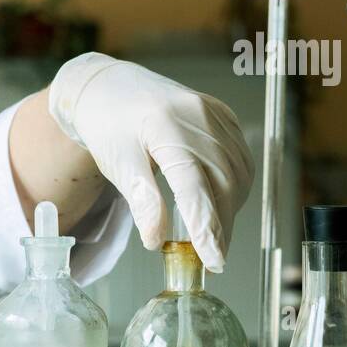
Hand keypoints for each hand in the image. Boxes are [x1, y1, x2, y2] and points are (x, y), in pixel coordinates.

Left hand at [48, 53, 253, 271]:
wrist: (109, 87)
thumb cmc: (108, 125)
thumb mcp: (116, 163)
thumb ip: (141, 199)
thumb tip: (156, 239)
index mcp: (166, 127)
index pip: (194, 185)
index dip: (207, 226)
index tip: (214, 259)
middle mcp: (197, 116)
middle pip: (223, 182)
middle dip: (221, 226)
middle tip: (212, 259)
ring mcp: (214, 113)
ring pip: (237, 173)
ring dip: (230, 209)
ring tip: (214, 236)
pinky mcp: (221, 114)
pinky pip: (239, 157)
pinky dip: (235, 186)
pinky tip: (222, 202)